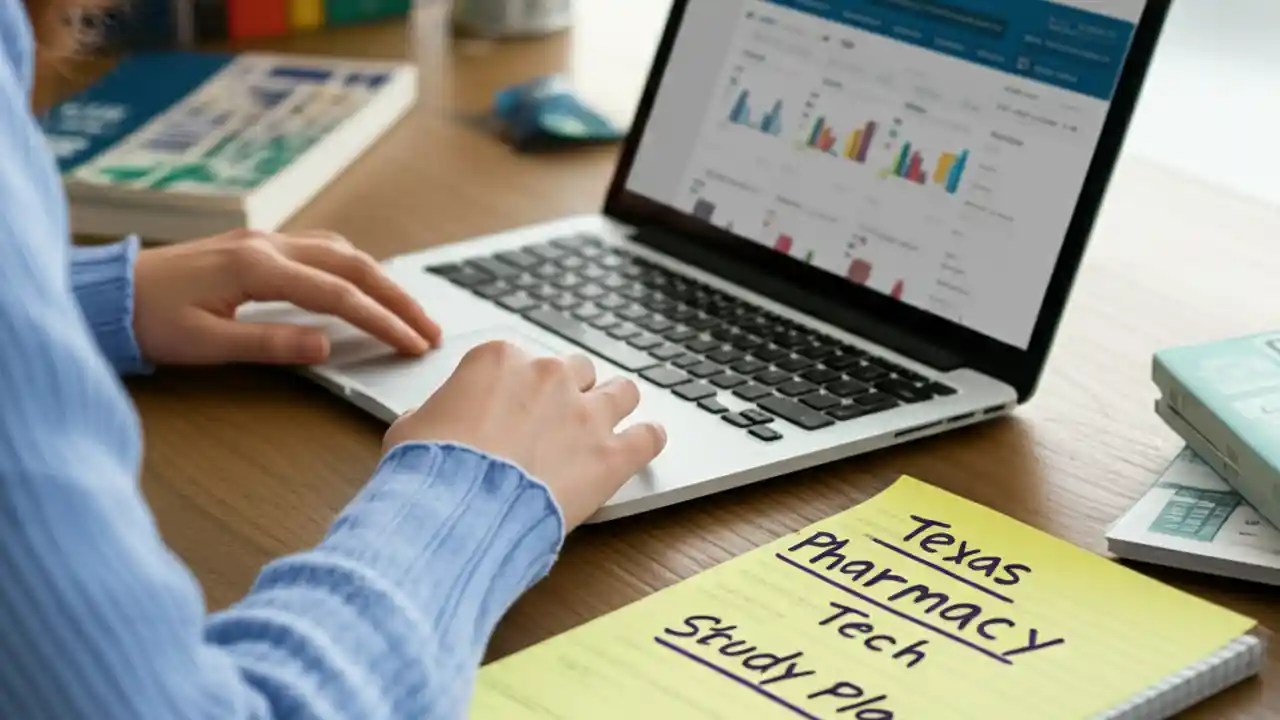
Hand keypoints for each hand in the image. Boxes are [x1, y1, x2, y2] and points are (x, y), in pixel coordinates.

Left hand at [133, 229, 441, 365]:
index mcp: (258, 267)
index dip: (383, 321)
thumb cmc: (149, 321)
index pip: (340, 295)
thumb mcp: (207, 344)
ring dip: (381, 280)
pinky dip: (354, 267)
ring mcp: (264, 240)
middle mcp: (268, 245)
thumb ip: (270, 343)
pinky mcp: (257, 246)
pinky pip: (321, 249)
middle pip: (354, 265)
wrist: (108, 294)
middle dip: (398, 297)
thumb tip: (326, 345)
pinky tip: (363, 284)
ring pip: (342, 251)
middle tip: (431, 329)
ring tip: (409, 311)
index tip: (414, 344)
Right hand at [383, 341, 666, 528]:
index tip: (517, 409)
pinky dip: (648, 440)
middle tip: (558, 424)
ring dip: (615, 406)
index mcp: (500, 359)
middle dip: (569, 394)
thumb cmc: (428, 470)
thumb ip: (433, 413)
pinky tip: (645, 444)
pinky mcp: (611, 454)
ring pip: (622, 391)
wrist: (455, 511)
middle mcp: (548, 375)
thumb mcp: (410, 428)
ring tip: (607, 426)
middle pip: (575, 371)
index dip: (520, 389)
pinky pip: (649, 436)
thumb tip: (432, 418)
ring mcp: (585, 413)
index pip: (523, 361)